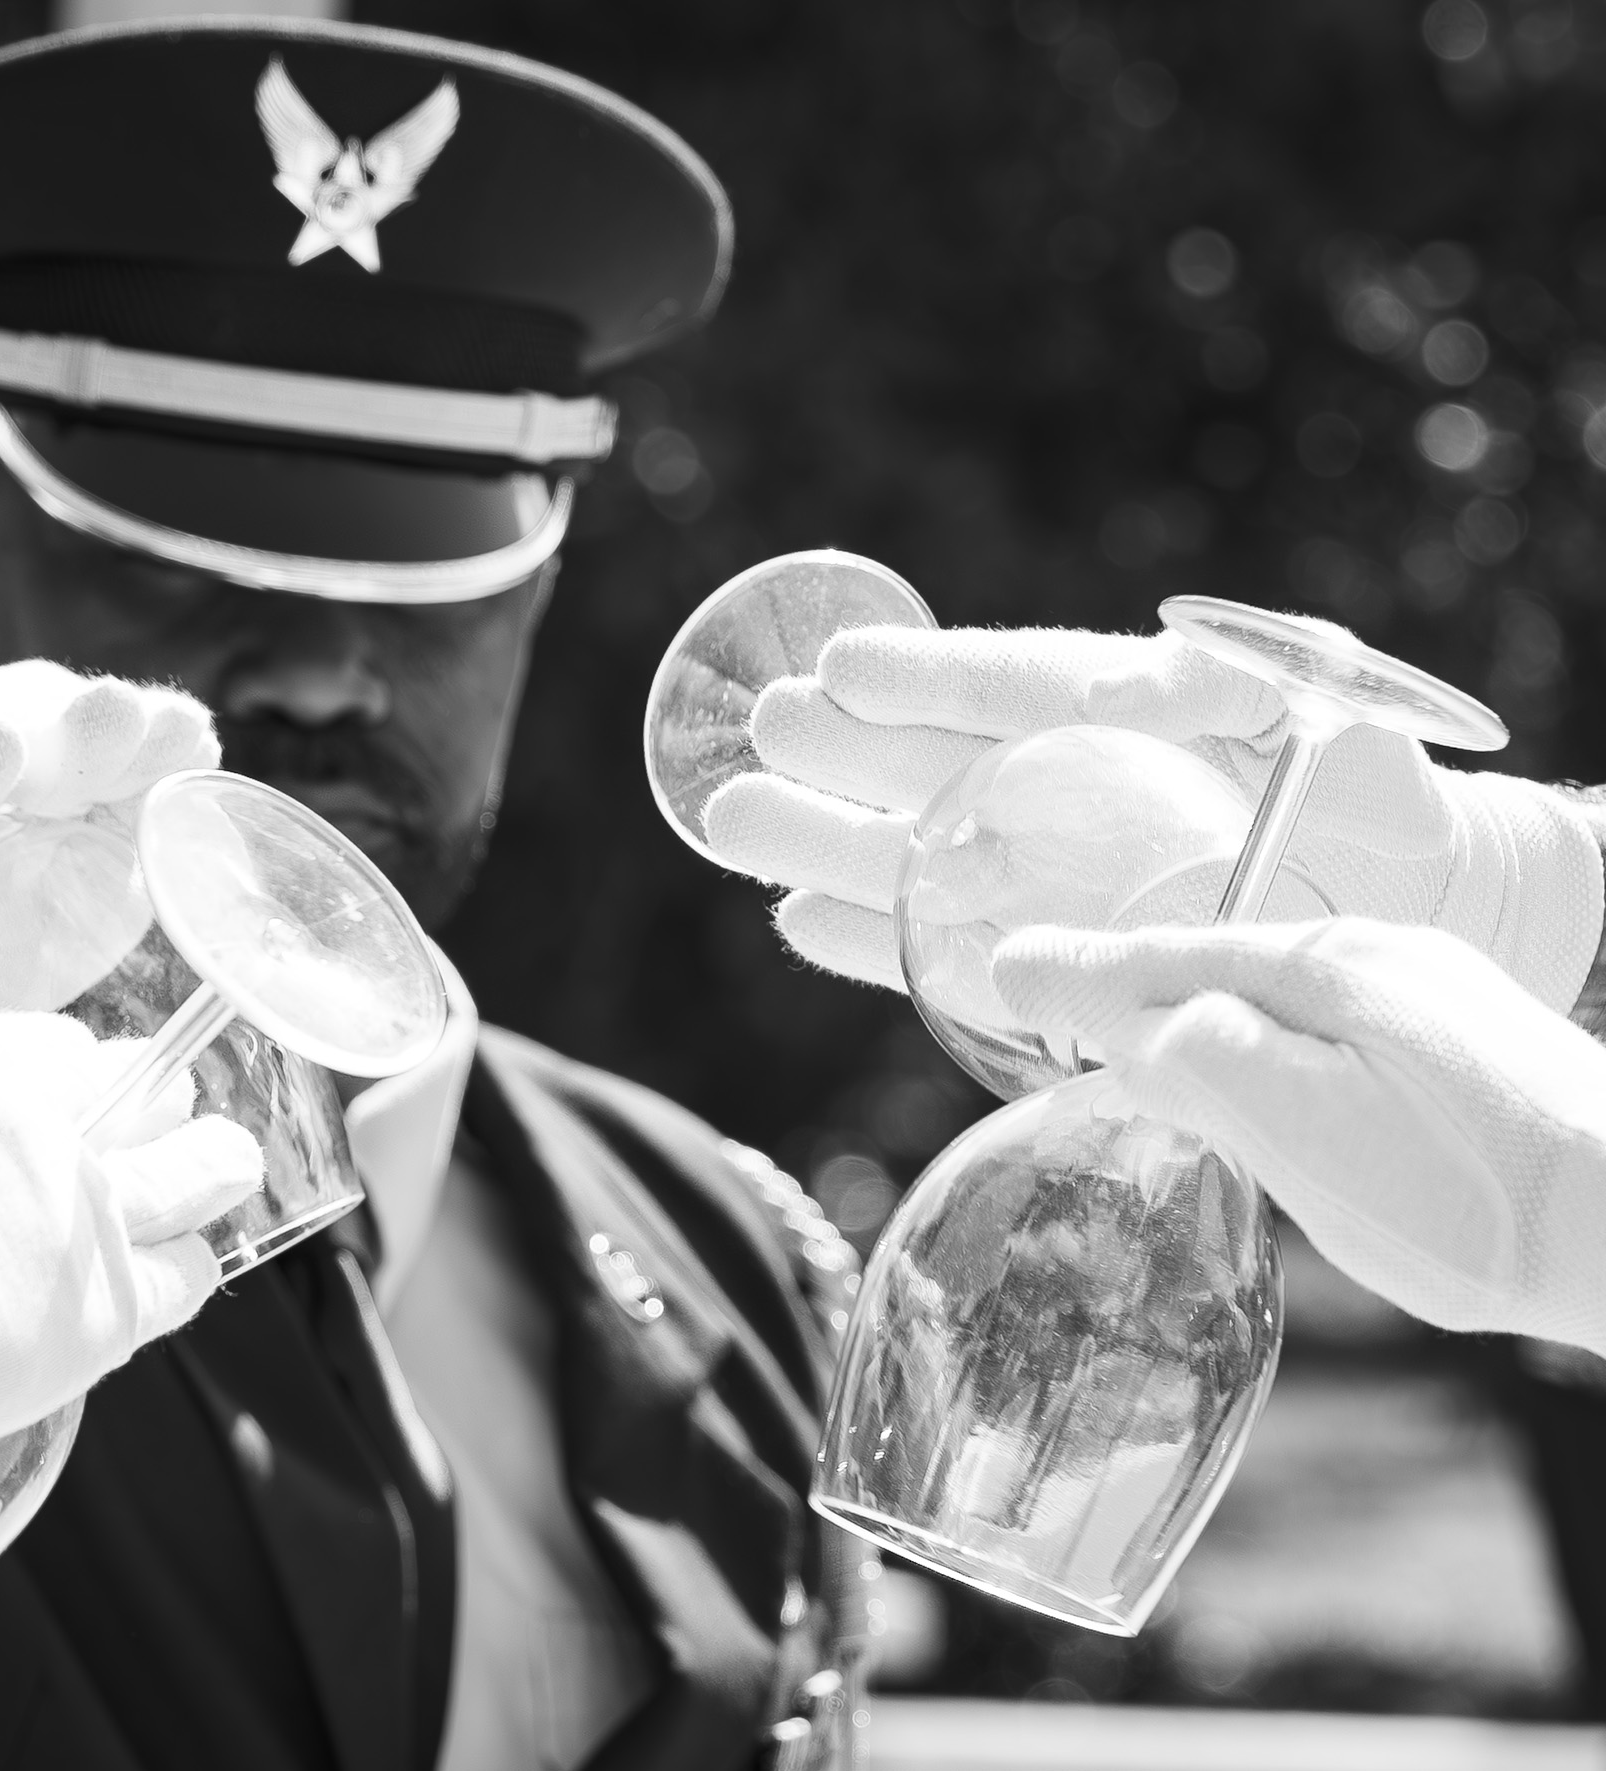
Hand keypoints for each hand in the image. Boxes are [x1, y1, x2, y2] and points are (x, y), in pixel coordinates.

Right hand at [0, 1012, 261, 1514]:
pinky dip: (183, 1271)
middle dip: (166, 1106)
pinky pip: (175, 1286)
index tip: (80, 1089)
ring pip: (190, 1183)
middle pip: (150, 1099)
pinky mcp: (90, 1323)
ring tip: (224, 1170)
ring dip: (208, 1175)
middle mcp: (47, 1128)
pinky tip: (187, 1273)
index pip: (69, 1052)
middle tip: (180, 1116)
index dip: (79, 1074)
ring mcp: (80, 1225)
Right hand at [701, 623, 1599, 1006]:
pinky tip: (797, 922)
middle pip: (928, 769)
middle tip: (756, 735)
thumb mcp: (1320, 706)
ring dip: (821, 844)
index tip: (849, 666)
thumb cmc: (1375, 791)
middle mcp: (1058, 793)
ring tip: (727, 823)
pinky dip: (870, 943)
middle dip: (836, 756)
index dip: (928, 676)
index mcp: (1111, 718)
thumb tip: (1128, 685)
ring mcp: (1044, 880)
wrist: (1418, 908)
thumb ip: (1227, 681)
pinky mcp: (1047, 964)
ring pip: (910, 858)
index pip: (1008, 689)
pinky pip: (940, 955)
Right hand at [992, 918, 1605, 1355]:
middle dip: (1140, 990)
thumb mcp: (1298, 1128)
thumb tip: (1101, 1008)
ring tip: (1152, 1071)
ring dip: (1211, 1025)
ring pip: (1281, 998)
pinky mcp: (1470, 1048)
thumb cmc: (1466, 1197)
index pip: (1163, 952)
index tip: (1001, 970)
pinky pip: (1332, 1027)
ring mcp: (1434, 999)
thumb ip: (1190, 1055)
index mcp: (1325, 967)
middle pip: (1220, 963)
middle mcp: (1381, 958)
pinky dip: (1273, 1050)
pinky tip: (1276, 1101)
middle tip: (1060, 1020)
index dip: (1077, 970)